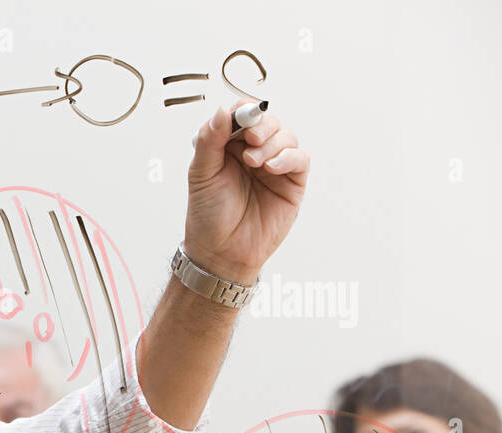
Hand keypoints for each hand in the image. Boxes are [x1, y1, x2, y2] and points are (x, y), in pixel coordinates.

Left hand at [185, 99, 309, 285]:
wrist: (221, 251)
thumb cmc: (208, 215)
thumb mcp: (201, 174)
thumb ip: (209, 141)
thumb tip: (221, 111)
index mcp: (229, 146)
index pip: (242, 115)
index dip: (243, 111)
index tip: (239, 118)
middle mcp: (253, 152)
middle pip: (268, 120)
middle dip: (262, 125)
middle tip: (251, 139)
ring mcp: (274, 166)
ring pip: (286, 136)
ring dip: (273, 143)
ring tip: (255, 163)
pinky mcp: (292, 182)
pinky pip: (300, 159)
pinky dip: (288, 157)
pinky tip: (271, 168)